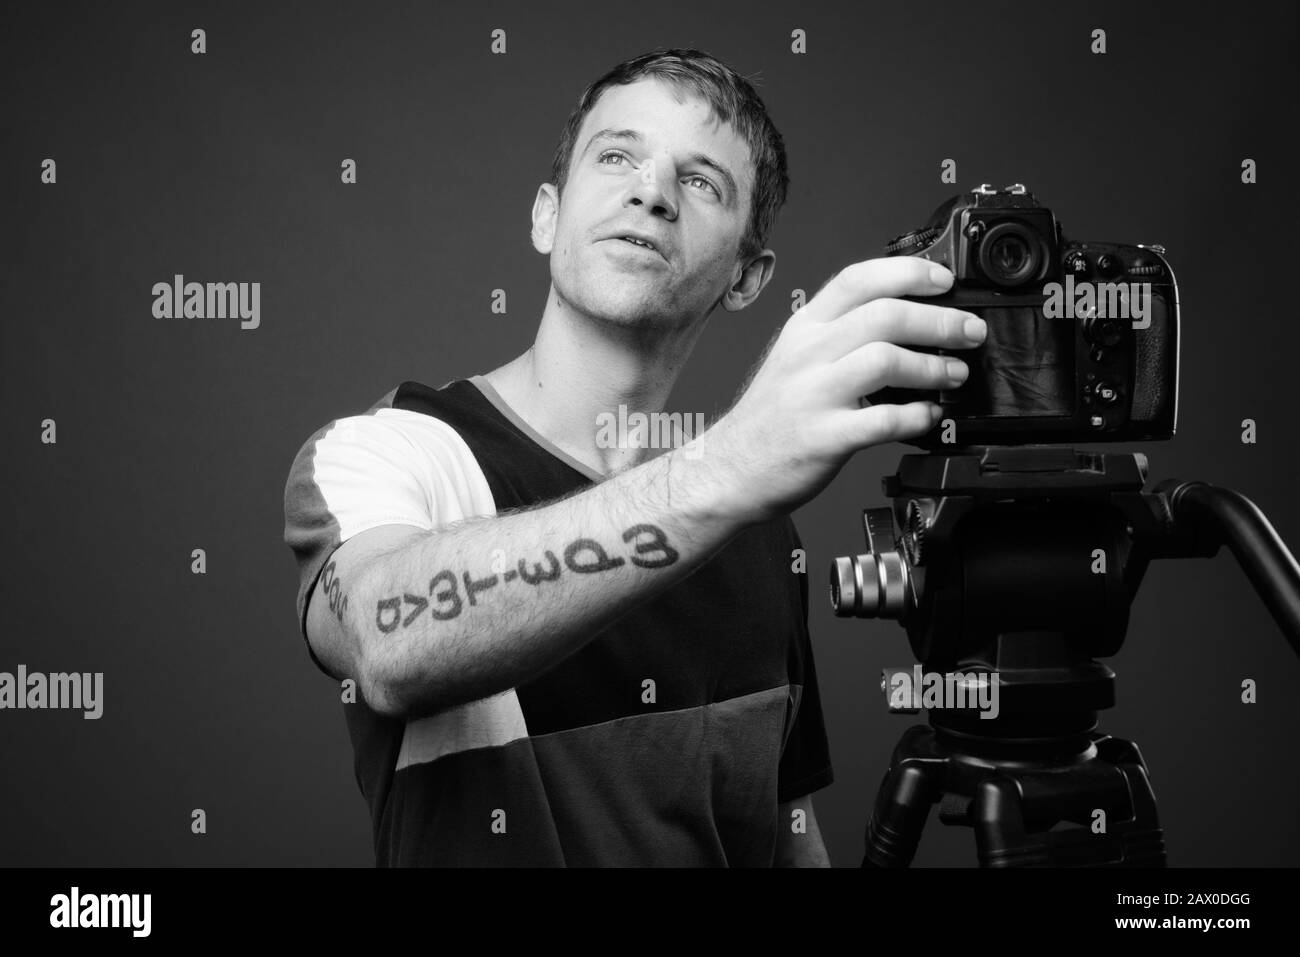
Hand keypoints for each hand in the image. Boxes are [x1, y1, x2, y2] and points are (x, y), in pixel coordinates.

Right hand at [704, 256, 985, 525]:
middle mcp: (808, 354)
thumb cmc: (774, 417)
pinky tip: (928, 416)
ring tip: (955, 374)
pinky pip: (881, 420)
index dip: (908, 273)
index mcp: (804, 328)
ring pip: (885, 359)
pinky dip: (916, 416)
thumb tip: (911, 318)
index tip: (945, 281)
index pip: (858, 279)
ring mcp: (813, 395)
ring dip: (933, 366)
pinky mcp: (823, 437)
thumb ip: (842, 334)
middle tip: (970, 332)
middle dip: (940, 320)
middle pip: (884, 315)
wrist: (730, 469)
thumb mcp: (797, 358)